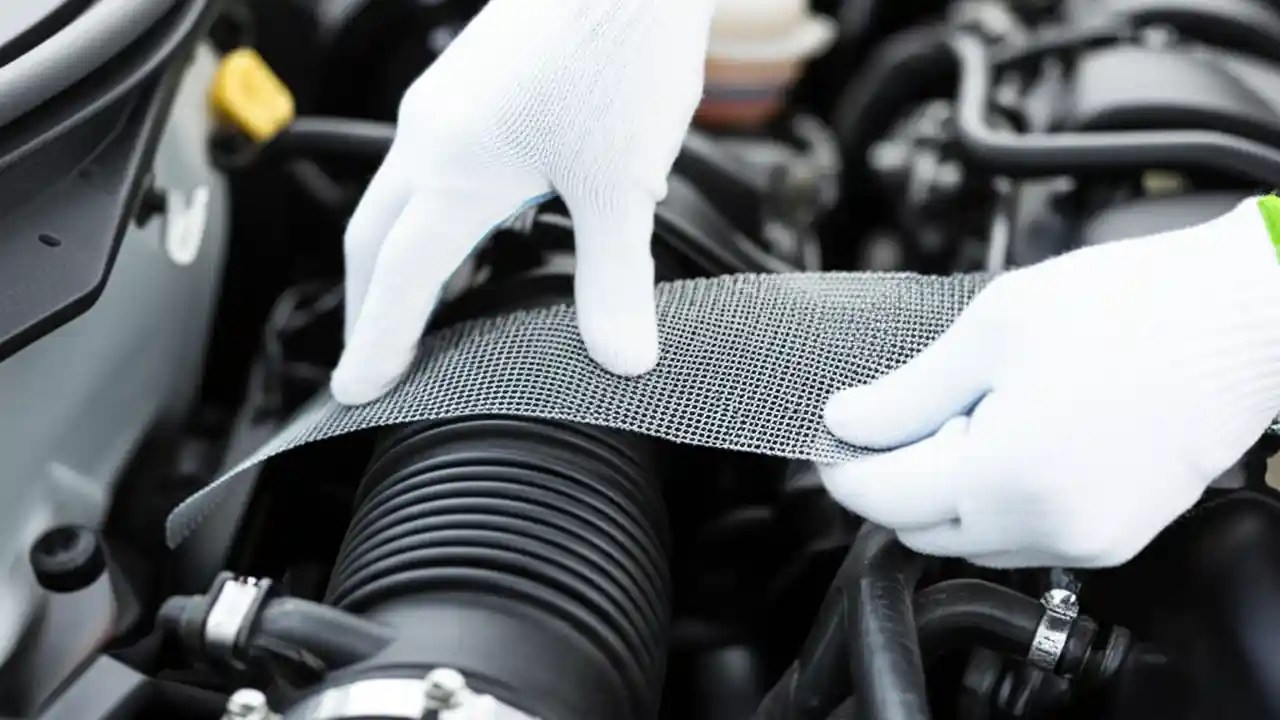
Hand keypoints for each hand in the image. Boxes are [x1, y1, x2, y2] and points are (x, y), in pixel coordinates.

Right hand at [331, 0, 714, 404]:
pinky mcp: (474, 78)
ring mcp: (447, 100)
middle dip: (368, 301)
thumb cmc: (618, 46)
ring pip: (400, 193)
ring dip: (400, 252)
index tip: (359, 387)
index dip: (379, 340)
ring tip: (426, 299)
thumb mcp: (621, 181)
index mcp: (454, 166)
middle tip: (378, 353)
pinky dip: (435, 208)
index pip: (398, 276)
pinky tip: (484, 218)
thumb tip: (621, 354)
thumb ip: (615, 276)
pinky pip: (431, 159)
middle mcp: (433, 132)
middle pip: (372, 235)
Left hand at [820, 197, 1279, 567]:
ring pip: (969, 537)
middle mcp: (1050, 527)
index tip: (831, 433)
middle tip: (903, 410)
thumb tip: (847, 421)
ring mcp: (1088, 541)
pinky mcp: (1115, 537)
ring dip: (946, 486)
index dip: (842, 464)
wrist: (1242, 318)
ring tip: (977, 411)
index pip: (881, 497)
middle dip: (894, 475)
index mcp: (1010, 475)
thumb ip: (907, 391)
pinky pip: (1022, 534)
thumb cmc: (1136, 308)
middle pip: (919, 527)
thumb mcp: (993, 331)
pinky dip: (996, 496)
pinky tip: (1015, 433)